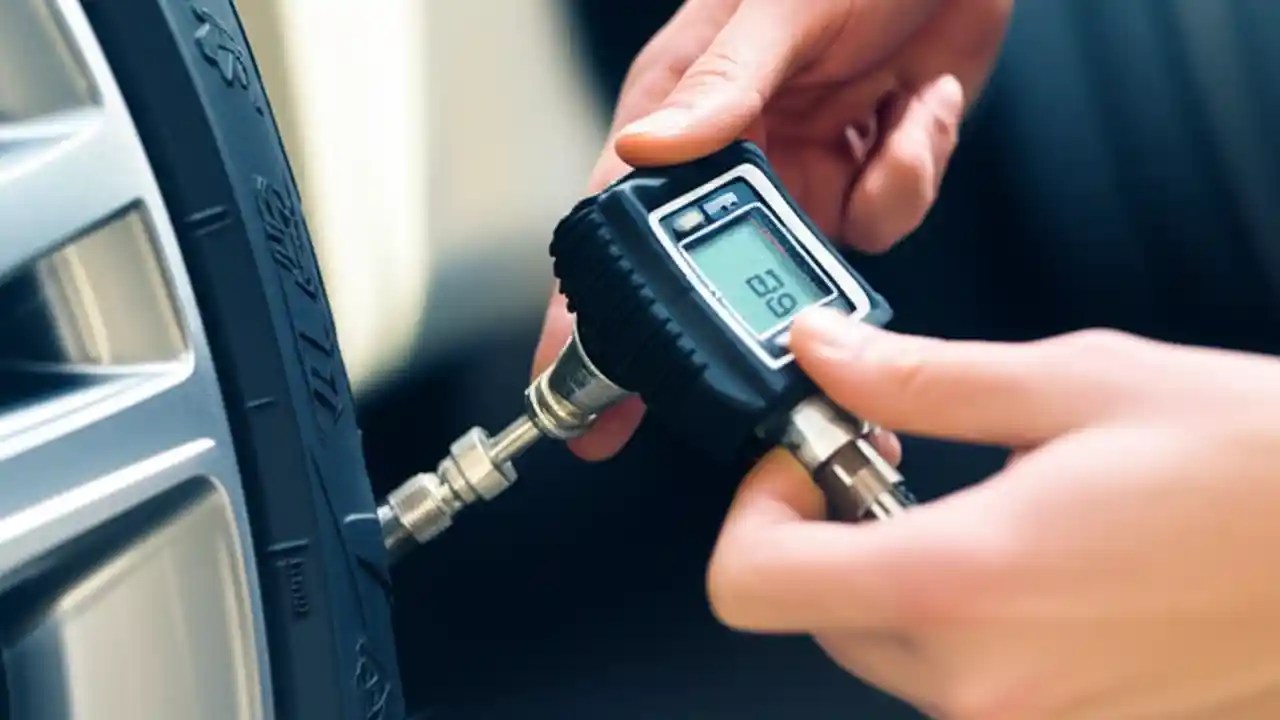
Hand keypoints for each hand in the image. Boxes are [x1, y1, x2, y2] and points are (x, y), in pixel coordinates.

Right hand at [533, 0, 1012, 460]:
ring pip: (813, 258)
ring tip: (891, 119)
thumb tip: (646, 150)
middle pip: (713, 269)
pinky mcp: (864, 172)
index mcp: (685, 110)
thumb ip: (723, 84)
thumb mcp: (781, 8)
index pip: (619, 228)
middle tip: (790, 342)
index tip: (577, 391)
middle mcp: (736, 152)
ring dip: (868, 204)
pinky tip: (918, 99)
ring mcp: (803, 169)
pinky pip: (881, 223)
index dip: (589, 317)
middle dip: (758, 306)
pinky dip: (912, 170)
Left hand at [706, 307, 1279, 719]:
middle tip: (892, 458)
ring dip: (899, 572)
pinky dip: (965, 620)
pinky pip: (966, 681)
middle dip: (831, 530)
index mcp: (962, 583)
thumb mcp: (1073, 385)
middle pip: (816, 613)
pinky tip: (1034, 562)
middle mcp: (982, 683)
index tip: (805, 459)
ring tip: (984, 504)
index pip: (752, 585)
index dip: (754, 512)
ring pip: (886, 648)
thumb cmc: (1254, 466)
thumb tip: (821, 352)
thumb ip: (918, 378)